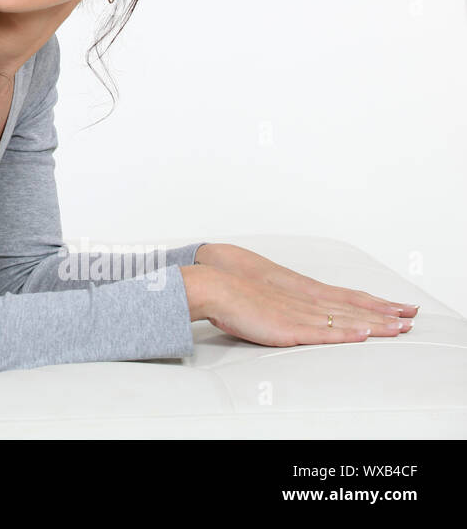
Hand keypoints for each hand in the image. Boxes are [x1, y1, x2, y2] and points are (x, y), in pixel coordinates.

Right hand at [195, 242, 418, 320]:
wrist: (213, 286)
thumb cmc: (230, 290)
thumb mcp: (261, 294)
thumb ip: (276, 303)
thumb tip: (281, 308)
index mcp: (298, 293)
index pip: (343, 297)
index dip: (369, 302)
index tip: (392, 305)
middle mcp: (304, 301)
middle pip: (352, 307)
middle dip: (383, 312)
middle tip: (410, 315)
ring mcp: (298, 314)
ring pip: (344, 320)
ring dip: (374, 325)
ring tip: (400, 328)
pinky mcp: (288, 328)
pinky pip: (323, 333)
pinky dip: (346, 335)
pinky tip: (363, 336)